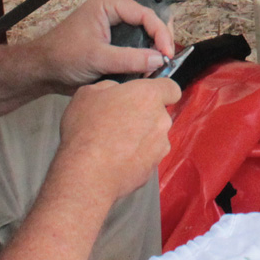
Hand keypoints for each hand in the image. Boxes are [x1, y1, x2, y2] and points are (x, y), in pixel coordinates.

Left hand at [31, 0, 176, 86]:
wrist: (43, 69)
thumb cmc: (63, 57)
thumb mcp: (97, 58)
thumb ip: (130, 59)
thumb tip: (160, 60)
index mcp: (110, 3)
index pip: (146, 15)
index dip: (161, 35)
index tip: (168, 56)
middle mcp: (115, 8)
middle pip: (150, 21)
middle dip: (160, 41)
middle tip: (165, 62)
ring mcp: (116, 23)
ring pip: (146, 33)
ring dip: (153, 50)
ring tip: (158, 68)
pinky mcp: (115, 38)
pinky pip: (137, 43)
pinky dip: (144, 56)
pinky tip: (148, 69)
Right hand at [58, 77, 181, 199]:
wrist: (88, 172)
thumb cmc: (87, 127)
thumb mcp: (88, 93)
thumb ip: (111, 87)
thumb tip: (117, 91)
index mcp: (149, 95)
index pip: (171, 88)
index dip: (160, 91)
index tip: (144, 97)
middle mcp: (162, 119)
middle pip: (159, 114)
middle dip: (143, 116)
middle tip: (118, 123)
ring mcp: (160, 146)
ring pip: (154, 137)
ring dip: (140, 138)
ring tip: (115, 146)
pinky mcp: (154, 168)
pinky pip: (147, 157)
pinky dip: (136, 158)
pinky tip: (117, 161)